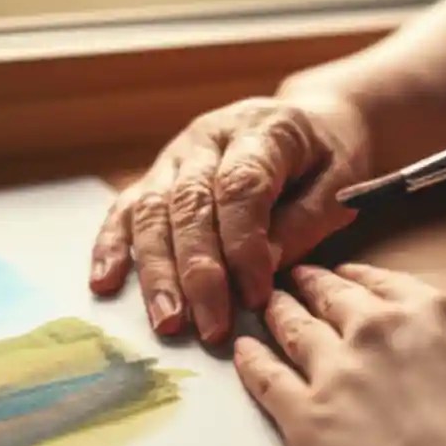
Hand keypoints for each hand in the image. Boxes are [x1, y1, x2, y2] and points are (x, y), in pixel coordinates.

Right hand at [88, 95, 371, 342]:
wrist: (310, 119)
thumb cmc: (329, 157)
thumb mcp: (340, 184)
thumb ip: (305, 220)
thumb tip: (266, 263)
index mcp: (262, 129)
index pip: (240, 188)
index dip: (244, 245)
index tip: (255, 296)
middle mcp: (209, 137)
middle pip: (189, 203)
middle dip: (198, 271)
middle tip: (210, 326)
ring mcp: (177, 155)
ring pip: (153, 210)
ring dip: (157, 270)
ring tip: (167, 320)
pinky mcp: (158, 175)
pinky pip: (127, 209)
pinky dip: (112, 245)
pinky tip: (105, 282)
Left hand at [232, 264, 445, 445]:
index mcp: (434, 314)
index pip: (383, 282)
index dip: (357, 278)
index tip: (344, 276)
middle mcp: (379, 329)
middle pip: (330, 296)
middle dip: (310, 285)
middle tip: (294, 279)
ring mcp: (336, 369)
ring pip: (292, 326)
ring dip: (276, 311)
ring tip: (263, 304)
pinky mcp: (303, 414)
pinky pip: (265, 376)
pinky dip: (249, 358)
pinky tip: (241, 349)